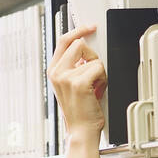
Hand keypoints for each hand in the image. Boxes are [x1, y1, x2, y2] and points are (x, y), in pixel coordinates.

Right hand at [48, 23, 107, 138]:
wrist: (81, 130)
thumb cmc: (80, 109)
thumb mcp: (71, 84)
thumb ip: (74, 65)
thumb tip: (86, 48)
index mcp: (53, 71)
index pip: (64, 40)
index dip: (78, 30)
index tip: (90, 27)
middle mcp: (57, 73)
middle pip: (79, 44)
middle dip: (92, 56)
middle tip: (93, 73)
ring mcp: (66, 77)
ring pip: (92, 58)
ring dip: (99, 71)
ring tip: (93, 87)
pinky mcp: (79, 83)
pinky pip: (99, 68)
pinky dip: (103, 79)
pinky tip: (96, 91)